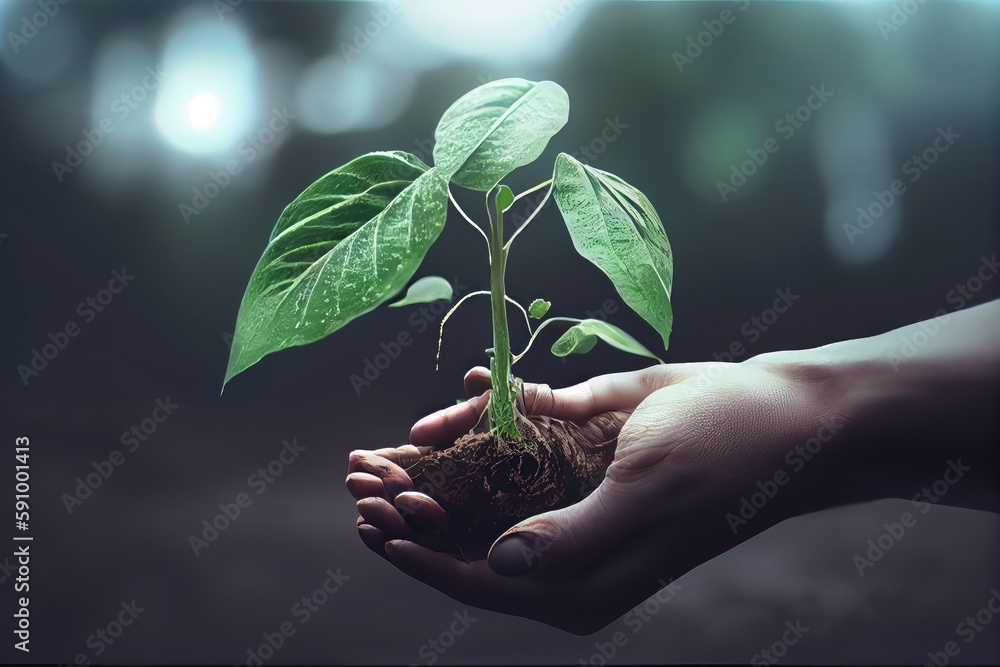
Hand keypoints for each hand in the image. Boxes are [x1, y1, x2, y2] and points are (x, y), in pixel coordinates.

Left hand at [347, 357, 849, 633]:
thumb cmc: (722, 452)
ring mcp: (577, 514)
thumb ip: (575, 536)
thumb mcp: (649, 492)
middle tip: (358, 480)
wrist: (778, 417)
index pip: (482, 582)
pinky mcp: (583, 473)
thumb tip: (499, 565)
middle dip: (413, 515)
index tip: (369, 522)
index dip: (421, 556)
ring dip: (433, 478)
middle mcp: (572, 556)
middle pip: (471, 546)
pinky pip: (517, 461)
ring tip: (380, 454)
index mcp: (586, 582)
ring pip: (485, 506)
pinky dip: (477, 437)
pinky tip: (449, 412)